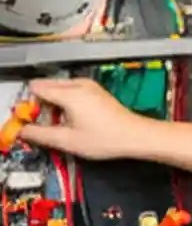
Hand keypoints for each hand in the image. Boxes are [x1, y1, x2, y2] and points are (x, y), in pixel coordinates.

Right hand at [19, 78, 148, 159]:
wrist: (135, 135)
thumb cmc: (106, 138)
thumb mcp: (67, 141)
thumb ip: (40, 134)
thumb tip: (22, 131)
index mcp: (70, 93)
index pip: (36, 89)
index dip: (30, 105)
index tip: (32, 120)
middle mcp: (80, 85)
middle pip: (47, 86)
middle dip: (41, 104)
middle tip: (46, 124)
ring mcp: (89, 86)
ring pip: (59, 89)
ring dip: (54, 104)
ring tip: (63, 124)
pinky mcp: (95, 91)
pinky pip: (71, 91)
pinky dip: (66, 103)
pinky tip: (74, 120)